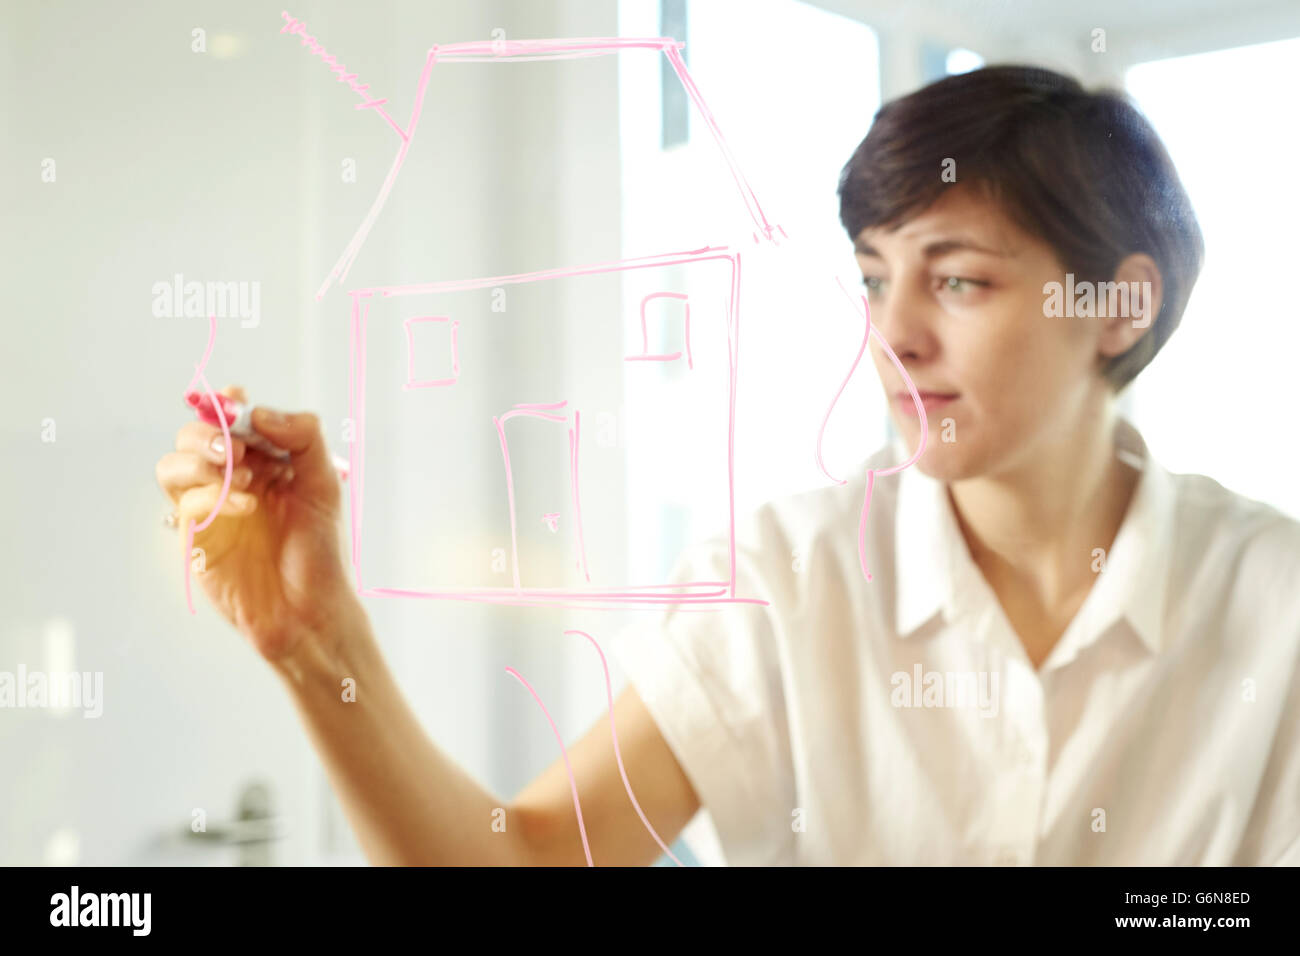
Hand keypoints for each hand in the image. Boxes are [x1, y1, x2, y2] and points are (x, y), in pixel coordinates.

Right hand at [155, 385, 360, 661]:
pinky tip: (245, 508)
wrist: (309, 609)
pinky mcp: (195, 538)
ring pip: (173, 466)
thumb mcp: (323, 483)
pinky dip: (211, 497)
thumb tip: (259, 412)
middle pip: (192, 437)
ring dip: (199, 461)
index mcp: (261, 462)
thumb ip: (302, 437)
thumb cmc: (319, 549)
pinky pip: (184, 504)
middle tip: (237, 450)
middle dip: (207, 433)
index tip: (237, 402)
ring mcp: (208, 508)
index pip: (231, 419)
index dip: (228, 405)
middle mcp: (230, 480)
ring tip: (240, 476)